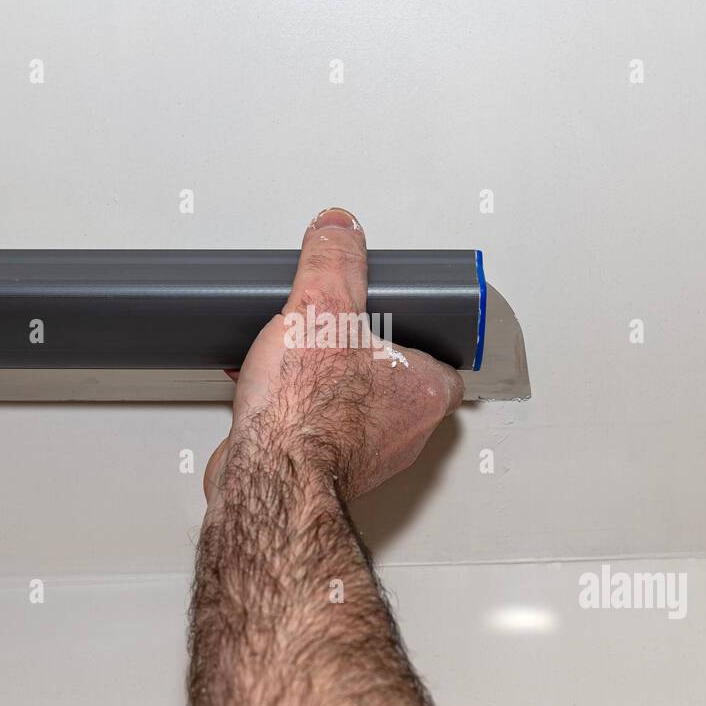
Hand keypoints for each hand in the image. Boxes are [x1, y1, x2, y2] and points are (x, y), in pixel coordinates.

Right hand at [203, 207, 463, 506]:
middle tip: (337, 335)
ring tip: (295, 359)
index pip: (440, 357)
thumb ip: (335, 259)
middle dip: (360, 357)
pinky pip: (314, 432)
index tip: (391, 316)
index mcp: (425, 392)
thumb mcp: (323, 304)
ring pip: (353, 409)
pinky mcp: (323, 472)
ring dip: (324, 386)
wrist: (265, 477)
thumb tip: (339, 228)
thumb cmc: (307, 413)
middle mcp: (404, 431)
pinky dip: (293, 411)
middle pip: (394, 381)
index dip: (415, 333)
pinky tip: (267, 391)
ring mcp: (366, 457)